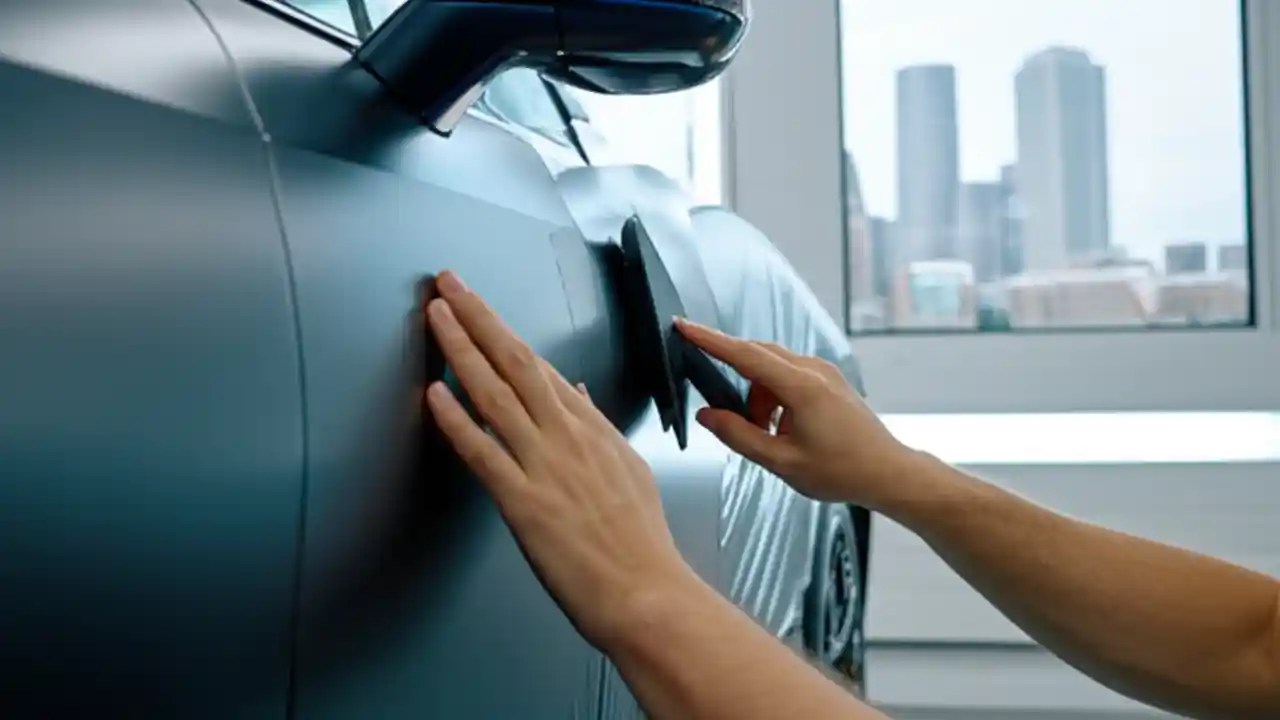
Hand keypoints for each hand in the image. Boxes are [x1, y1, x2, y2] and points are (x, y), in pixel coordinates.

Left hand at [424, 271, 698, 648]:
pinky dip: (455, 419)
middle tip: (448, 282)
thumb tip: (580, 393)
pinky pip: (482, 452)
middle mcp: (568, 437)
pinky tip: (433, 393)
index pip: (543, 368)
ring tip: (435, 316)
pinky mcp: (524, 503)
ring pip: (495, 394)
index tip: (480, 307)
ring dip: (461, 349)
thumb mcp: (630, 470)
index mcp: (593, 430)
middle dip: (479, 317)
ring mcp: (545, 466)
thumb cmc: (640, 543)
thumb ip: (600, 428)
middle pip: (517, 361)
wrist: (648, 594)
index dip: (505, 332)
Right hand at [677, 318, 921, 507]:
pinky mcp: (829, 381)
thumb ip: (739, 436)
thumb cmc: (841, 471)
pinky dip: (775, 398)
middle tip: (730, 418)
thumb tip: (706, 415)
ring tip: (768, 436)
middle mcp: (813, 370)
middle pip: (757, 357)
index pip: (745, 354)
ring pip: (773, 370)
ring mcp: (824, 372)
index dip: (710, 340)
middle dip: (738, 385)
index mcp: (801, 386)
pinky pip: (789, 376)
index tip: (684, 326)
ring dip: (759, 397)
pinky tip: (783, 429)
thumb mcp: (781, 462)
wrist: (888, 473)